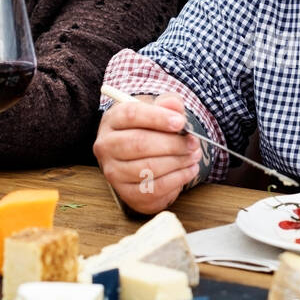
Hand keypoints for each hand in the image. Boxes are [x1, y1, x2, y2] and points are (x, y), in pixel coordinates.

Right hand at [93, 92, 201, 213]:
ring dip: (178, 162)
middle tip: (193, 143)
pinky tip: (189, 170)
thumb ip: (168, 104)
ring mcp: (113, 173)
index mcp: (112, 120)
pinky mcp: (126, 194)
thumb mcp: (158, 110)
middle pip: (139, 143)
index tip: (180, 122)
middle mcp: (106, 147)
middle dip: (172, 144)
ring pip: (148, 169)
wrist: (141, 156)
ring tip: (194, 156)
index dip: (158, 118)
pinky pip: (154, 189)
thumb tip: (175, 106)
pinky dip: (177, 180)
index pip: (131, 115)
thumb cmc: (150, 129)